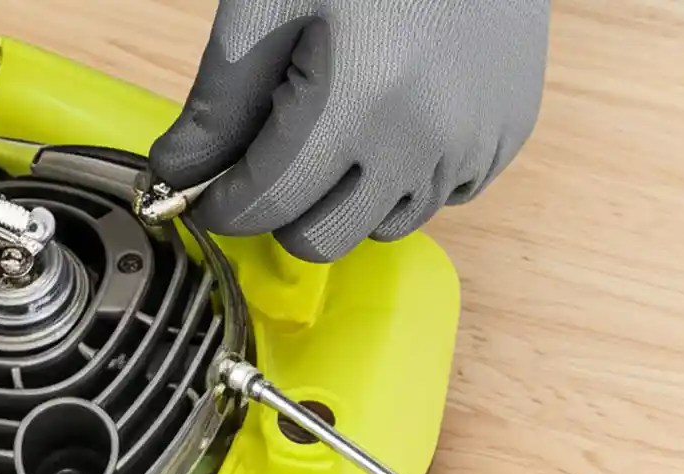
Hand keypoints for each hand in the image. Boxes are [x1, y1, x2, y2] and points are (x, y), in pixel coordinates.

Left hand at [151, 0, 549, 261]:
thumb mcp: (270, 4)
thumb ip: (220, 102)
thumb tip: (176, 174)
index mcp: (357, 101)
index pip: (266, 206)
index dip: (220, 206)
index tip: (203, 194)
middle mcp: (423, 140)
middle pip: (321, 239)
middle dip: (281, 210)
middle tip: (270, 158)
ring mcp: (474, 144)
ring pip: (381, 226)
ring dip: (345, 198)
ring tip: (340, 126)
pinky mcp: (507, 138)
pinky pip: (439, 197)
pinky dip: (403, 178)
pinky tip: (395, 117)